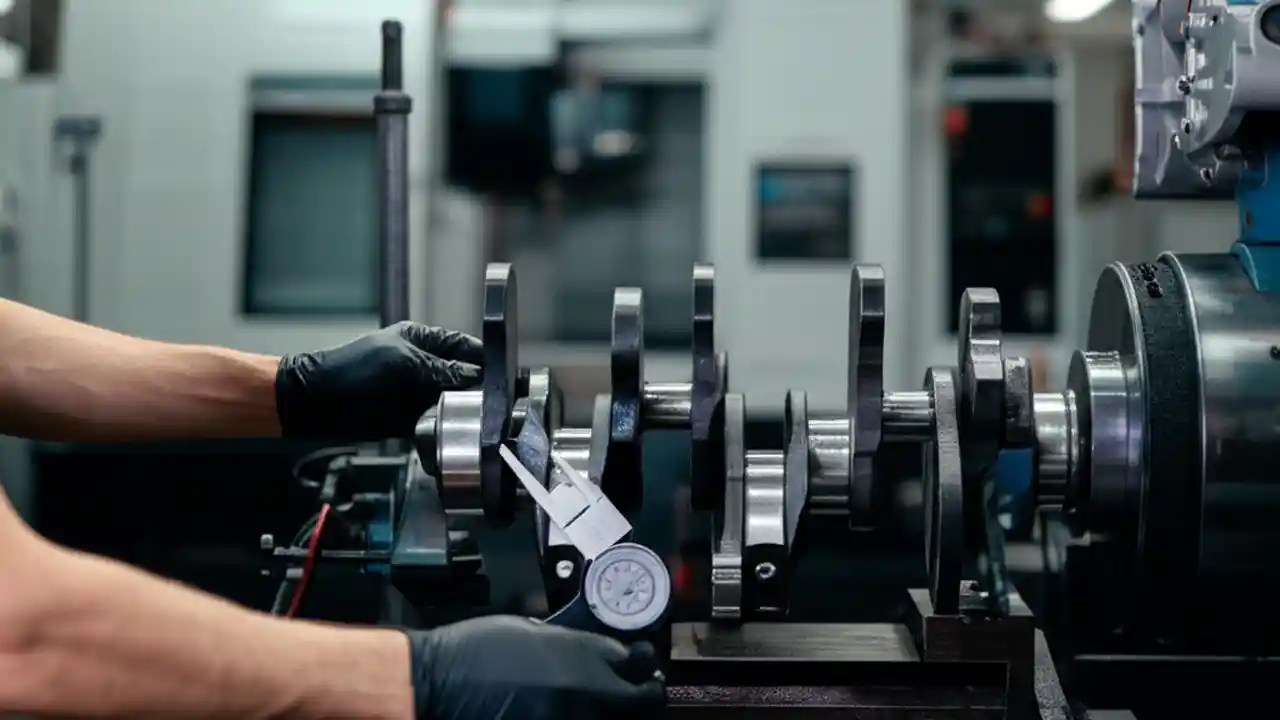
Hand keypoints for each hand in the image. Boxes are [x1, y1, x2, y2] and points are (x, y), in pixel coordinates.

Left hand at [276, 322, 481, 439]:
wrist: (317, 405)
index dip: (485, 360)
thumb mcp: (403, 365)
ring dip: (464, 413)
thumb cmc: (352, 373)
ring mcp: (417, 393)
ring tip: (480, 422)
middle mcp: (424, 366)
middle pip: (464, 377)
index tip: (506, 375)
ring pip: (453, 402)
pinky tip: (456, 437)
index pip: (465, 347)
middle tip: (496, 404)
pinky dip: (446, 431)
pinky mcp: (411, 418)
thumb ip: (443, 371)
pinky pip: (437, 424)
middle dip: (478, 390)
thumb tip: (478, 378)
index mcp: (423, 341)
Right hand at [407, 616, 664, 719]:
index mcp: (580, 654)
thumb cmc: (474, 653)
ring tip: (582, 705)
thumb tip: (604, 659)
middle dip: (639, 698)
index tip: (642, 671)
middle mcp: (583, 691)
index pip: (638, 665)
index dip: (642, 668)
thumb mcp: (533, 633)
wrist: (433, 682)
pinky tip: (563, 715)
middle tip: (633, 696)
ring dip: (605, 714)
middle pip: (639, 703)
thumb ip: (575, 647)